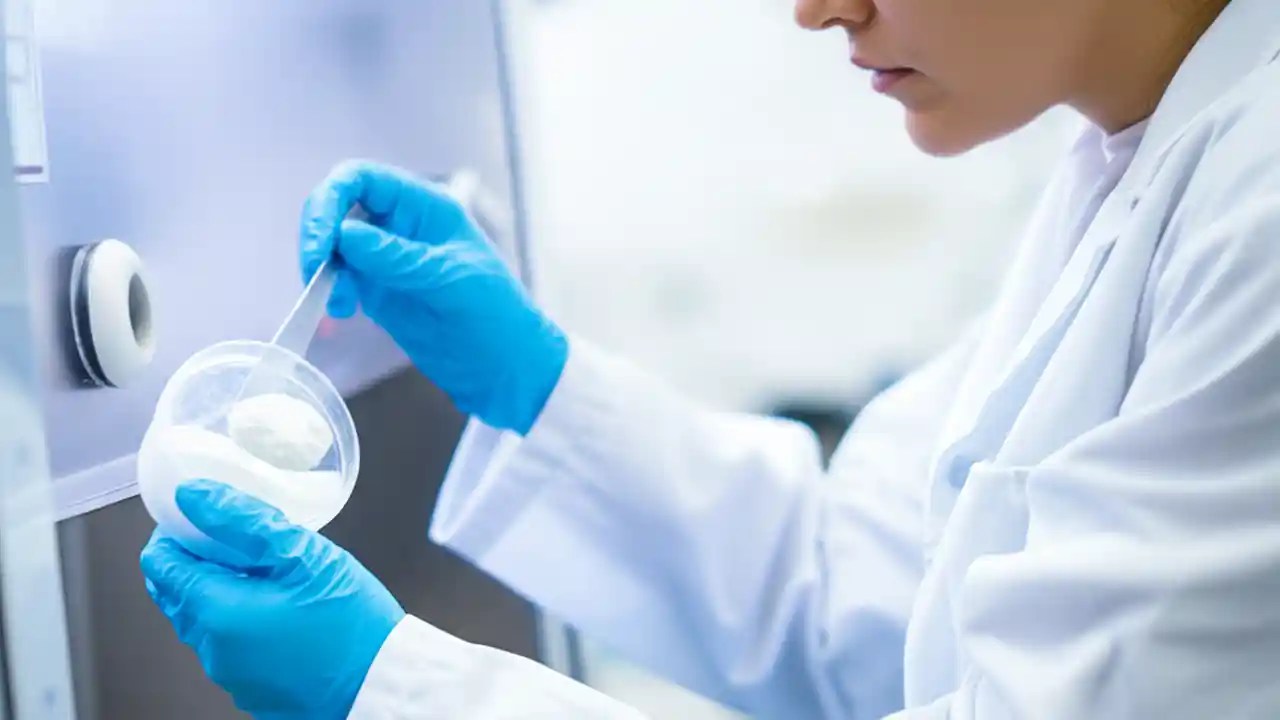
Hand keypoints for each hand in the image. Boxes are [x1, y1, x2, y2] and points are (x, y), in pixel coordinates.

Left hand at [140, 480, 403, 719]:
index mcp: (215, 610)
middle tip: (237, 536)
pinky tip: (279, 604)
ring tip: (267, 569)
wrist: (380, 687)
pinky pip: (225, 643)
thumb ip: (242, 519)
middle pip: (174, 591)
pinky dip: (237, 617)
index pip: (159, 562)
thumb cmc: (350, 623)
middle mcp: (211, 646)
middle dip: (195, 557)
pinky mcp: (248, 686)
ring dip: (219, 587)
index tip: (204, 514)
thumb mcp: (303, 553)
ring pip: (200, 618)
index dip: (175, 530)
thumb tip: (195, 495)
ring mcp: (227, 672)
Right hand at [299, 161, 567, 433]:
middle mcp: (400, 225)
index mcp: (425, 206)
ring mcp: (386, 258)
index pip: (363, 179)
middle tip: (314, 270)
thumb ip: (398, 257)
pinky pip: (340, 278)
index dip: (332, 197)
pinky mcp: (377, 291)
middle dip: (319, 234)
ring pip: (333, 245)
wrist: (506, 366)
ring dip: (323, 267)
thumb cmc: (496, 314)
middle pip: (338, 207)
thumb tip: (345, 233)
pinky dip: (331, 290)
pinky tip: (341, 310)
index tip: (322, 238)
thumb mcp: (450, 281)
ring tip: (339, 304)